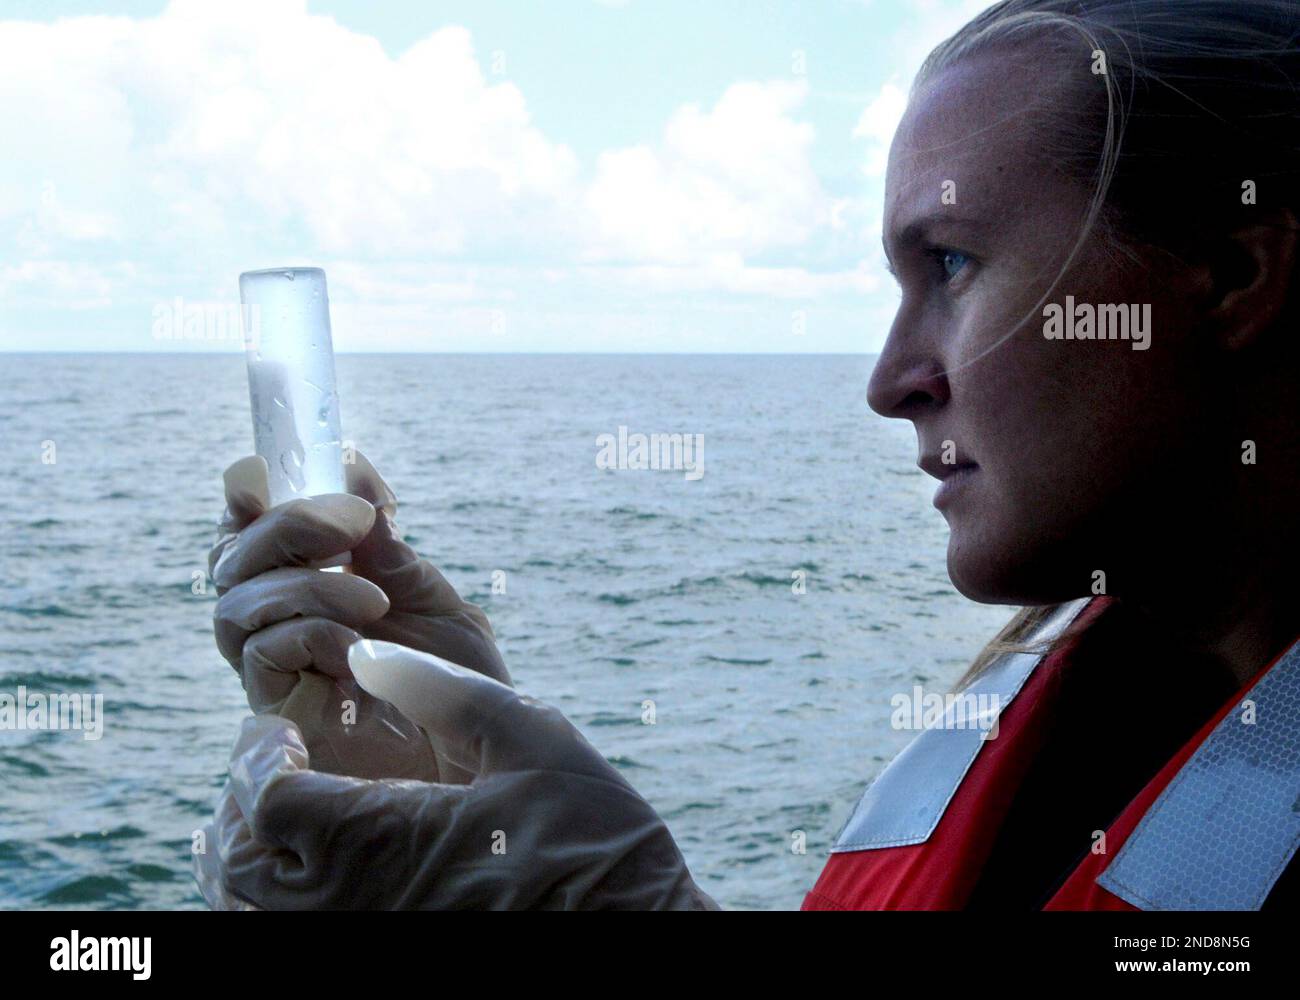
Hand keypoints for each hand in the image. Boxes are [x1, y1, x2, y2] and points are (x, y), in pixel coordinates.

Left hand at [195, 641, 717, 910]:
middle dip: (241, 802)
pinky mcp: (383, 959)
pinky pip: (285, 935)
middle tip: (272, 759)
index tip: (281, 724)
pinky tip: (307, 868)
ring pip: (252, 910)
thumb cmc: (593, 838)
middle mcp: (356, 905)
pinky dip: (270, 901)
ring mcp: (363, 941)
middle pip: (239, 862)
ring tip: (278, 809)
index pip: (265, 799)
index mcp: (384, 839)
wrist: (635, 932)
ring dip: (246, 855)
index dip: (257, 755)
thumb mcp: (531, 738)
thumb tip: (366, 654)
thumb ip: (443, 691)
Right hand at [209, 449, 509, 781]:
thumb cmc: (459, 686)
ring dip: (302, 582)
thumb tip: (357, 483)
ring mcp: (276, 669)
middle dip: (282, 525)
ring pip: (235, 603)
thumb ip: (394, 555)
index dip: (250, 494)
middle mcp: (284, 622)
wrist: (476, 765)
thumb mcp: (438, 607)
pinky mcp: (277, 714)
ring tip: (374, 599)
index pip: (257, 531)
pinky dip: (307, 630)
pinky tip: (358, 646)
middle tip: (351, 519)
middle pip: (231, 558)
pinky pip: (261, 652)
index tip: (271, 464)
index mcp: (317, 586)